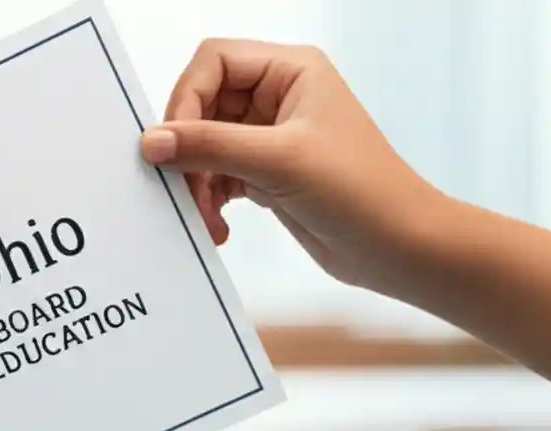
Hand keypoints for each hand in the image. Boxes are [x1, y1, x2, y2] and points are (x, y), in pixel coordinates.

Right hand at [140, 40, 446, 293]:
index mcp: (291, 70)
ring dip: (196, 182)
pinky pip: (218, 174)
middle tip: (183, 189)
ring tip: (205, 217)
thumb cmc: (361, 192)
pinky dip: (210, 199)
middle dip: (189, 150)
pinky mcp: (268, 173)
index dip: (186, 99)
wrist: (399, 248)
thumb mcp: (278, 161)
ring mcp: (272, 136)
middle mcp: (280, 95)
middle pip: (203, 104)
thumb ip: (209, 146)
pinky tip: (218, 226)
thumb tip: (151, 140)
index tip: (172, 144)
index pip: (214, 62)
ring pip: (206, 144)